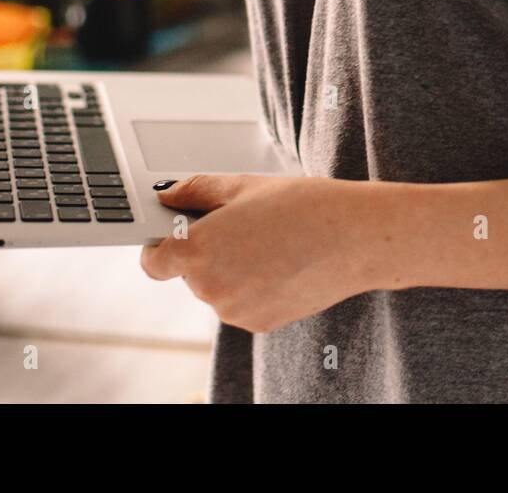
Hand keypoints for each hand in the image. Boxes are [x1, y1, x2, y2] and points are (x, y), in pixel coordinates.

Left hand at [139, 174, 385, 332]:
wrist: (354, 237)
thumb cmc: (304, 206)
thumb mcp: (243, 185)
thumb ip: (196, 191)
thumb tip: (169, 197)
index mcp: (197, 250)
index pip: (154, 261)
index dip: (163, 246)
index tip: (178, 234)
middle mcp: (209, 287)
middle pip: (191, 273)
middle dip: (209, 252)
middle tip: (247, 227)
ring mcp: (234, 309)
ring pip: (219, 288)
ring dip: (234, 270)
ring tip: (272, 244)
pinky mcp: (258, 323)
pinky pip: (243, 303)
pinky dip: (255, 287)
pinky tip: (283, 264)